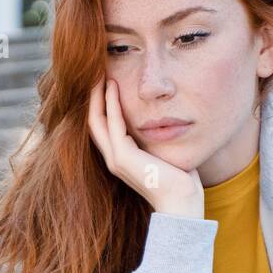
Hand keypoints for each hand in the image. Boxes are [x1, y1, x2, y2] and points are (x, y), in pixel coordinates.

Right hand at [87, 76, 203, 217]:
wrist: (181, 201)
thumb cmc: (179, 179)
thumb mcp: (164, 151)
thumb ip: (158, 136)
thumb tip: (168, 119)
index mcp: (121, 157)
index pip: (103, 126)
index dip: (100, 103)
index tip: (105, 80)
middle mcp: (113, 158)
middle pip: (93, 120)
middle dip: (92, 96)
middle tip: (94, 71)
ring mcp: (115, 159)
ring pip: (96, 120)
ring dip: (96, 95)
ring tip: (98, 73)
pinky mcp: (122, 157)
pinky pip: (112, 123)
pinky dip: (110, 103)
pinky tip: (111, 86)